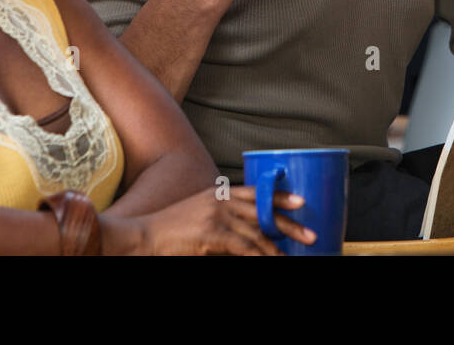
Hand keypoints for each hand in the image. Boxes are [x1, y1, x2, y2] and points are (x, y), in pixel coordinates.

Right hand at [124, 186, 315, 254]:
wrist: (143, 237)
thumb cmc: (168, 230)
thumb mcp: (197, 214)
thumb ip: (220, 217)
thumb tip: (244, 232)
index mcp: (218, 193)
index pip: (256, 192)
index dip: (279, 197)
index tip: (300, 202)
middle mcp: (220, 200)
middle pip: (263, 212)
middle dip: (289, 225)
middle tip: (310, 235)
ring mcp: (217, 216)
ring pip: (257, 232)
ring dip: (278, 247)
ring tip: (293, 256)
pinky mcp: (212, 234)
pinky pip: (244, 247)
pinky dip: (260, 256)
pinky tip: (270, 260)